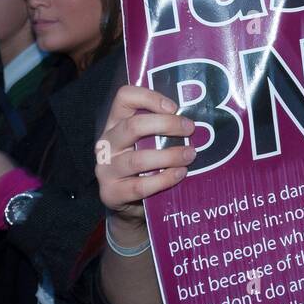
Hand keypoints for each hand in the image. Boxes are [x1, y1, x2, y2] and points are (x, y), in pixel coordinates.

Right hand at [96, 85, 194, 230]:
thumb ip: (162, 129)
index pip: (124, 97)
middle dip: (166, 125)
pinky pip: (139, 186)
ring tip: (190, 155)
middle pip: (133, 126)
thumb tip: (198, 119)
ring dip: (169, 156)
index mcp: (116, 123)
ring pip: (138, 159)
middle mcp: (107, 143)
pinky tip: (180, 174)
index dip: (149, 97)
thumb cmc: (146, 165)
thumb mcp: (149, 142)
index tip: (174, 107)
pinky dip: (164, 179)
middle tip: (190, 129)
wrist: (130, 205)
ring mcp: (105, 169)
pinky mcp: (111, 193)